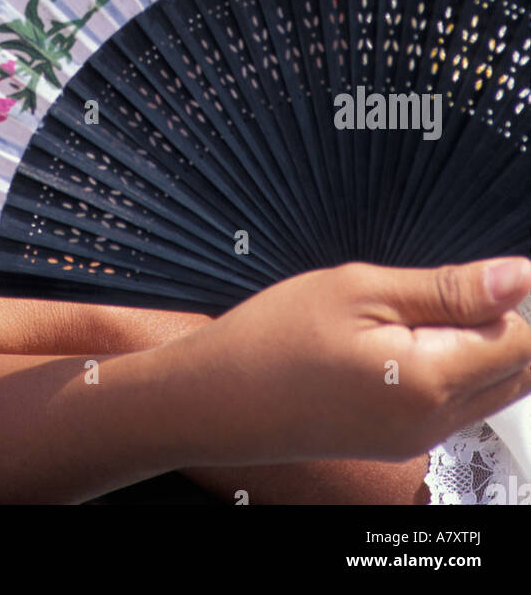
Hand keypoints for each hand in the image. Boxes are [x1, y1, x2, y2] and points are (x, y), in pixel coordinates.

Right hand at [152, 257, 530, 467]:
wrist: (219, 398)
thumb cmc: (274, 340)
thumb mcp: (361, 289)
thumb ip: (447, 288)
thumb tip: (517, 277)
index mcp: (430, 383)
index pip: (519, 340)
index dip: (498, 298)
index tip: (457, 278)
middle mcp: (434, 424)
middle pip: (513, 371)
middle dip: (493, 325)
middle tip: (428, 295)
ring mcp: (416, 441)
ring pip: (487, 389)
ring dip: (468, 347)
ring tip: (400, 318)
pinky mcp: (398, 442)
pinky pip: (452, 404)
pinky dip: (442, 367)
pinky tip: (388, 343)